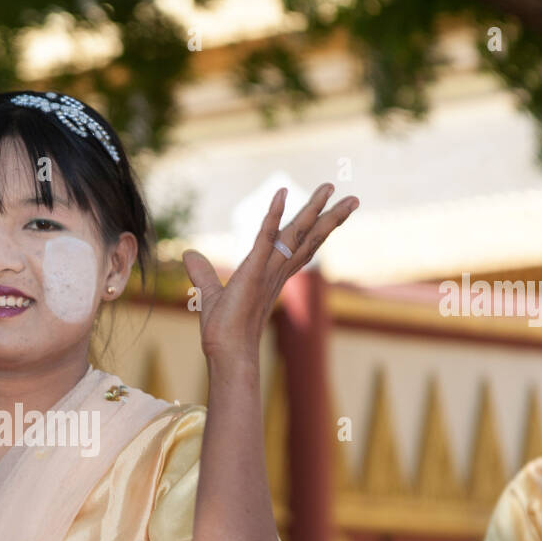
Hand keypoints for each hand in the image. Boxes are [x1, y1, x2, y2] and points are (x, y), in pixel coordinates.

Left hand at [183, 183, 357, 363]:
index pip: (298, 246)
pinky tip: (281, 193)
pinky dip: (273, 215)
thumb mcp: (209, 294)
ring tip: (332, 188)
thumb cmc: (222, 330)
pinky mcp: (254, 271)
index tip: (330, 211)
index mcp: (271, 275)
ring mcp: (268, 270)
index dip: (314, 228)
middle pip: (309, 238)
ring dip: (315, 210)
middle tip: (353, 198)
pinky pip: (265, 238)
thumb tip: (188, 255)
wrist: (226, 352)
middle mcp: (276, 271)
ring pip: (297, 234)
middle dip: (330, 216)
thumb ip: (202, 273)